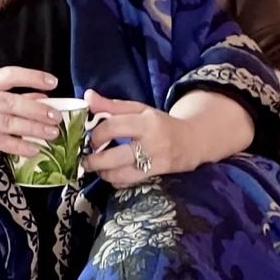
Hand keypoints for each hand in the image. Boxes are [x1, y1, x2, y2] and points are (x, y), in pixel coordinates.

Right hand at [0, 67, 59, 169]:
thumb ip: (14, 98)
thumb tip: (44, 97)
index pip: (8, 75)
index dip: (32, 77)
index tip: (53, 82)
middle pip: (11, 102)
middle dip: (37, 110)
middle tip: (56, 117)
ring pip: (8, 123)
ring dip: (33, 129)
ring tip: (51, 133)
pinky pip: (1, 142)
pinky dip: (19, 146)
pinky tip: (34, 149)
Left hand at [81, 90, 199, 186]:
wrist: (192, 141)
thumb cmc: (160, 124)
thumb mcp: (139, 109)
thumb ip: (111, 105)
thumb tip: (87, 96)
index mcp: (145, 122)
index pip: (113, 127)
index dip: (96, 134)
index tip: (91, 139)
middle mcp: (151, 143)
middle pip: (114, 157)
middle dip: (94, 161)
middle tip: (87, 159)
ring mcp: (155, 162)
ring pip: (121, 174)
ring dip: (103, 173)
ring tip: (98, 168)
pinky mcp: (157, 175)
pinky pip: (130, 182)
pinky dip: (117, 181)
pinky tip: (114, 174)